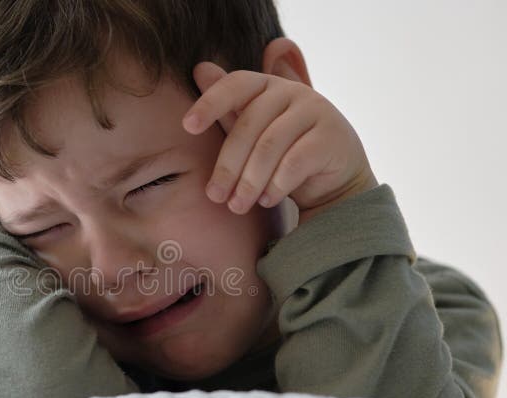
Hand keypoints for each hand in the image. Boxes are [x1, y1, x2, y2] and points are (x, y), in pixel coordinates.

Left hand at [182, 62, 377, 223]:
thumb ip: (230, 106)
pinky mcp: (332, 138)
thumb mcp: (254, 130)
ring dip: (249, 181)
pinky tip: (266, 201)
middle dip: (227, 166)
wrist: (333, 178)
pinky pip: (295, 163)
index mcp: (268, 85)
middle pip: (249, 126)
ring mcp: (317, 111)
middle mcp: (293, 92)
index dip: (210, 102)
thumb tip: (200, 69)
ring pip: (269, 146)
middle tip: (215, 196)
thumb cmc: (284, 152)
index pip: (236, 84)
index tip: (188, 126)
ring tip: (237, 205)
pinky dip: (276, 185)